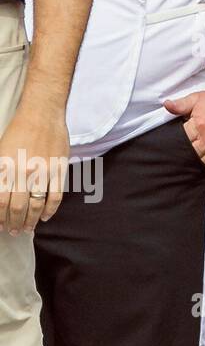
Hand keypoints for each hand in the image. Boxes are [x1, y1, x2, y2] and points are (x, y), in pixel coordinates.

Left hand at [0, 106, 68, 233]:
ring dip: (31, 221)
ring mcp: (43, 171)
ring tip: (27, 228)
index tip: (0, 226)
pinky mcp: (58, 169)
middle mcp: (23, 172)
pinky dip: (50, 209)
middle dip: (14, 223)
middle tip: (13, 231)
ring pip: (36, 205)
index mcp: (5, 168)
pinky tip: (45, 217)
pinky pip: (55, 195)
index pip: (0, 202)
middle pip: (17, 207)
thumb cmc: (17, 132)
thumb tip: (0, 198)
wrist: (41, 114)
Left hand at [163, 88, 204, 171]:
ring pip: (201, 163)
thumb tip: (167, 105)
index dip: (175, 142)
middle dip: (183, 154)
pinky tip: (200, 165)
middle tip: (179, 153)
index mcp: (199, 126)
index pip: (181, 141)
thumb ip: (180, 104)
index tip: (172, 142)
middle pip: (190, 155)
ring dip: (194, 163)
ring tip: (188, 161)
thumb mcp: (197, 98)